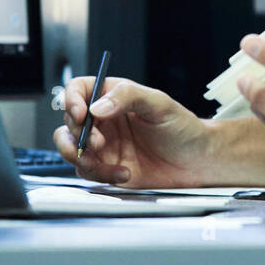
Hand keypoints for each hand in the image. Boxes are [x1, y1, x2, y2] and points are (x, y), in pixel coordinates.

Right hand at [53, 76, 215, 187]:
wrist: (196, 162)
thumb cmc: (182, 128)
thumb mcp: (159, 104)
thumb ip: (128, 97)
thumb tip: (97, 106)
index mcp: (113, 96)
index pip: (79, 90)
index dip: (71, 100)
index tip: (80, 113)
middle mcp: (103, 120)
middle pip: (68, 121)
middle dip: (77, 134)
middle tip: (97, 142)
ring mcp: (102, 145)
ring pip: (70, 149)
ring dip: (83, 158)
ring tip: (108, 162)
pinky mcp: (105, 168)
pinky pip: (87, 172)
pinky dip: (101, 175)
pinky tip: (125, 173)